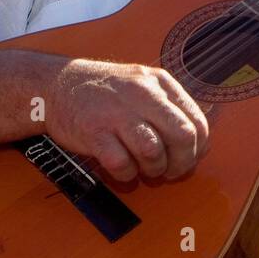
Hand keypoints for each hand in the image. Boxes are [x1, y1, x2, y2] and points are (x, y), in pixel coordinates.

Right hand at [43, 58, 209, 182]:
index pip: (197, 121)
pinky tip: (122, 168)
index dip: (197, 149)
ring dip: (153, 169)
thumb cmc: (105, 94)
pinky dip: (126, 174)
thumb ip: (173, 112)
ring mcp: (117, 112)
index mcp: (160, 83)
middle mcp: (142, 94)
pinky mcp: (94, 132)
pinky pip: (121, 164)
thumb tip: (202, 146)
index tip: (186, 159)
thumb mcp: (145, 89)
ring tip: (144, 168)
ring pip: (154, 151)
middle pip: (182, 136)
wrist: (56, 85)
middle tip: (169, 171)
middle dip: (181, 163)